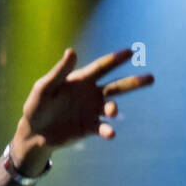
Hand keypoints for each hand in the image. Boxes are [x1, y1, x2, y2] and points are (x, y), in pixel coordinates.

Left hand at [12, 48, 154, 169]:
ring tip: (113, 111)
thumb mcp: (44, 87)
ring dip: (115, 108)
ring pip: (112, 107)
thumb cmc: (36, 106)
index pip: (102, 67)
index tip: (131, 52)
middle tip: (151, 78)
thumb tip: (71, 51)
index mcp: (81, 80)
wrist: (34, 133)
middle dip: (133, 82)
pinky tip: (110, 133)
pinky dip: (107, 130)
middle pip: (116, 86)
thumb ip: (59, 72)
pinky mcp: (89, 128)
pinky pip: (103, 128)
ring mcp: (92, 111)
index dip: (115, 59)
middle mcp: (91, 94)